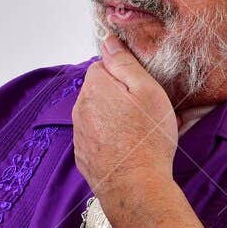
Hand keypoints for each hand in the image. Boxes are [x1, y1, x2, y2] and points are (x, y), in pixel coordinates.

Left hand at [72, 33, 177, 211]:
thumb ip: (124, 63)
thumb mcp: (147, 91)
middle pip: (99, 91)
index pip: (103, 66)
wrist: (136, 187)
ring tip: (140, 134)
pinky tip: (129, 150)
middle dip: (119, 97)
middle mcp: (80, 107)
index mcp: (95, 86)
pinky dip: (110, 140)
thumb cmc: (147, 138)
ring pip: (97, 115)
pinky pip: (96, 138)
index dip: (124, 75)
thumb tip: (107, 40)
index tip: (142, 89)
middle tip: (146, 112)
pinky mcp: (83, 156)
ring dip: (114, 119)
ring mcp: (79, 134)